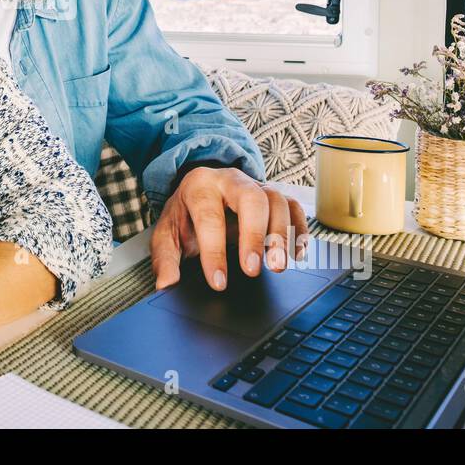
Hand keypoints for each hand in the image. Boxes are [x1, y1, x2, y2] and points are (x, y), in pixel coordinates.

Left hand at [150, 167, 308, 290]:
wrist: (199, 193)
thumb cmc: (185, 216)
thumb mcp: (167, 233)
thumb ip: (165, 258)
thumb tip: (166, 284)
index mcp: (200, 186)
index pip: (209, 216)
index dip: (214, 251)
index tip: (218, 283)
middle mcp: (231, 181)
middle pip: (251, 198)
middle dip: (254, 235)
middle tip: (253, 270)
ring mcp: (256, 186)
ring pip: (277, 200)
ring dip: (281, 234)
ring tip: (277, 267)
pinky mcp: (275, 197)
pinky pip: (294, 207)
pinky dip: (299, 230)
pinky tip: (297, 255)